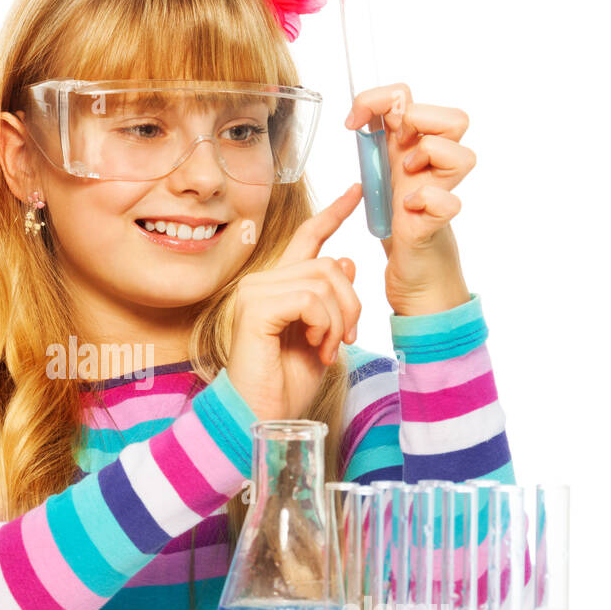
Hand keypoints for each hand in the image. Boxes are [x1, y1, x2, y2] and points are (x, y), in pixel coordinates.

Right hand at [226, 184, 362, 420]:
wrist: (261, 417)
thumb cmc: (285, 387)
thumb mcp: (321, 338)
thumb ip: (331, 301)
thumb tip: (346, 260)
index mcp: (278, 289)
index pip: (307, 239)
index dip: (332, 213)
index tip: (355, 192)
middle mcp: (262, 284)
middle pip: (327, 264)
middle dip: (350, 303)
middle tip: (345, 340)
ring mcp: (255, 294)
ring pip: (322, 280)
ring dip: (337, 319)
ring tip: (327, 348)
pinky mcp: (255, 309)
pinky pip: (308, 298)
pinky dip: (322, 324)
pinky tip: (315, 347)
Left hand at [346, 83, 473, 315]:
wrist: (413, 273)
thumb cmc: (397, 224)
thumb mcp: (381, 175)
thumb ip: (381, 143)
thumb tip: (364, 116)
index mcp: (413, 148)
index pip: (411, 97)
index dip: (381, 98)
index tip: (354, 122)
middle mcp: (433, 167)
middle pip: (457, 119)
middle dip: (420, 123)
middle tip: (396, 147)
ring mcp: (440, 193)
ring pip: (463, 156)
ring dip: (429, 160)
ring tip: (405, 179)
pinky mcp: (437, 224)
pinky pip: (448, 203)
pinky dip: (425, 202)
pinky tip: (407, 211)